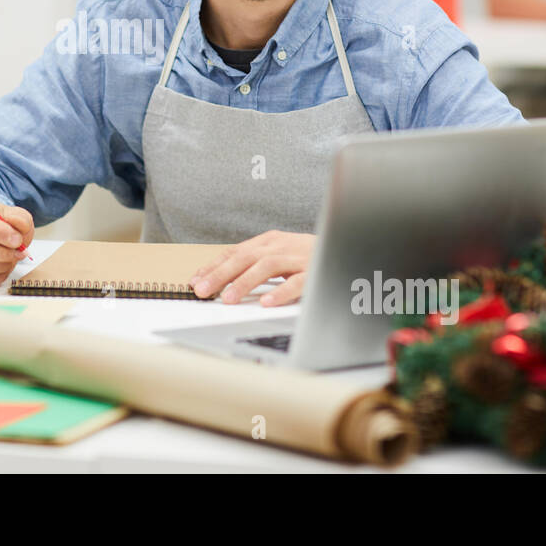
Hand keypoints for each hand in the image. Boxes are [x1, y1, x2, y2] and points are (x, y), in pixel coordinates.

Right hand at [0, 200, 34, 288]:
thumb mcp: (16, 215)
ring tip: (12, 257)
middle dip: (3, 252)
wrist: (1, 239)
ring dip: (3, 264)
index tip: (17, 239)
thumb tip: (17, 228)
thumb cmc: (5, 225)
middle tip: (20, 251)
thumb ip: (20, 218)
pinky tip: (3, 265)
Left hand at [190, 230, 314, 305]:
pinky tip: (267, 303)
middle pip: (245, 256)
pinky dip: (282, 292)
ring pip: (267, 266)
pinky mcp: (317, 270)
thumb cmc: (311, 258)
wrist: (349, 248)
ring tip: (228, 299)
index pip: (235, 252)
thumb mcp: (280, 256)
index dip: (213, 265)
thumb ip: (256, 264)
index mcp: (270, 241)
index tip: (195, 280)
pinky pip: (298, 281)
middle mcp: (282, 245)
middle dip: (221, 273)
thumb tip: (223, 280)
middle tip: (203, 290)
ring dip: (245, 282)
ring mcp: (299, 256)